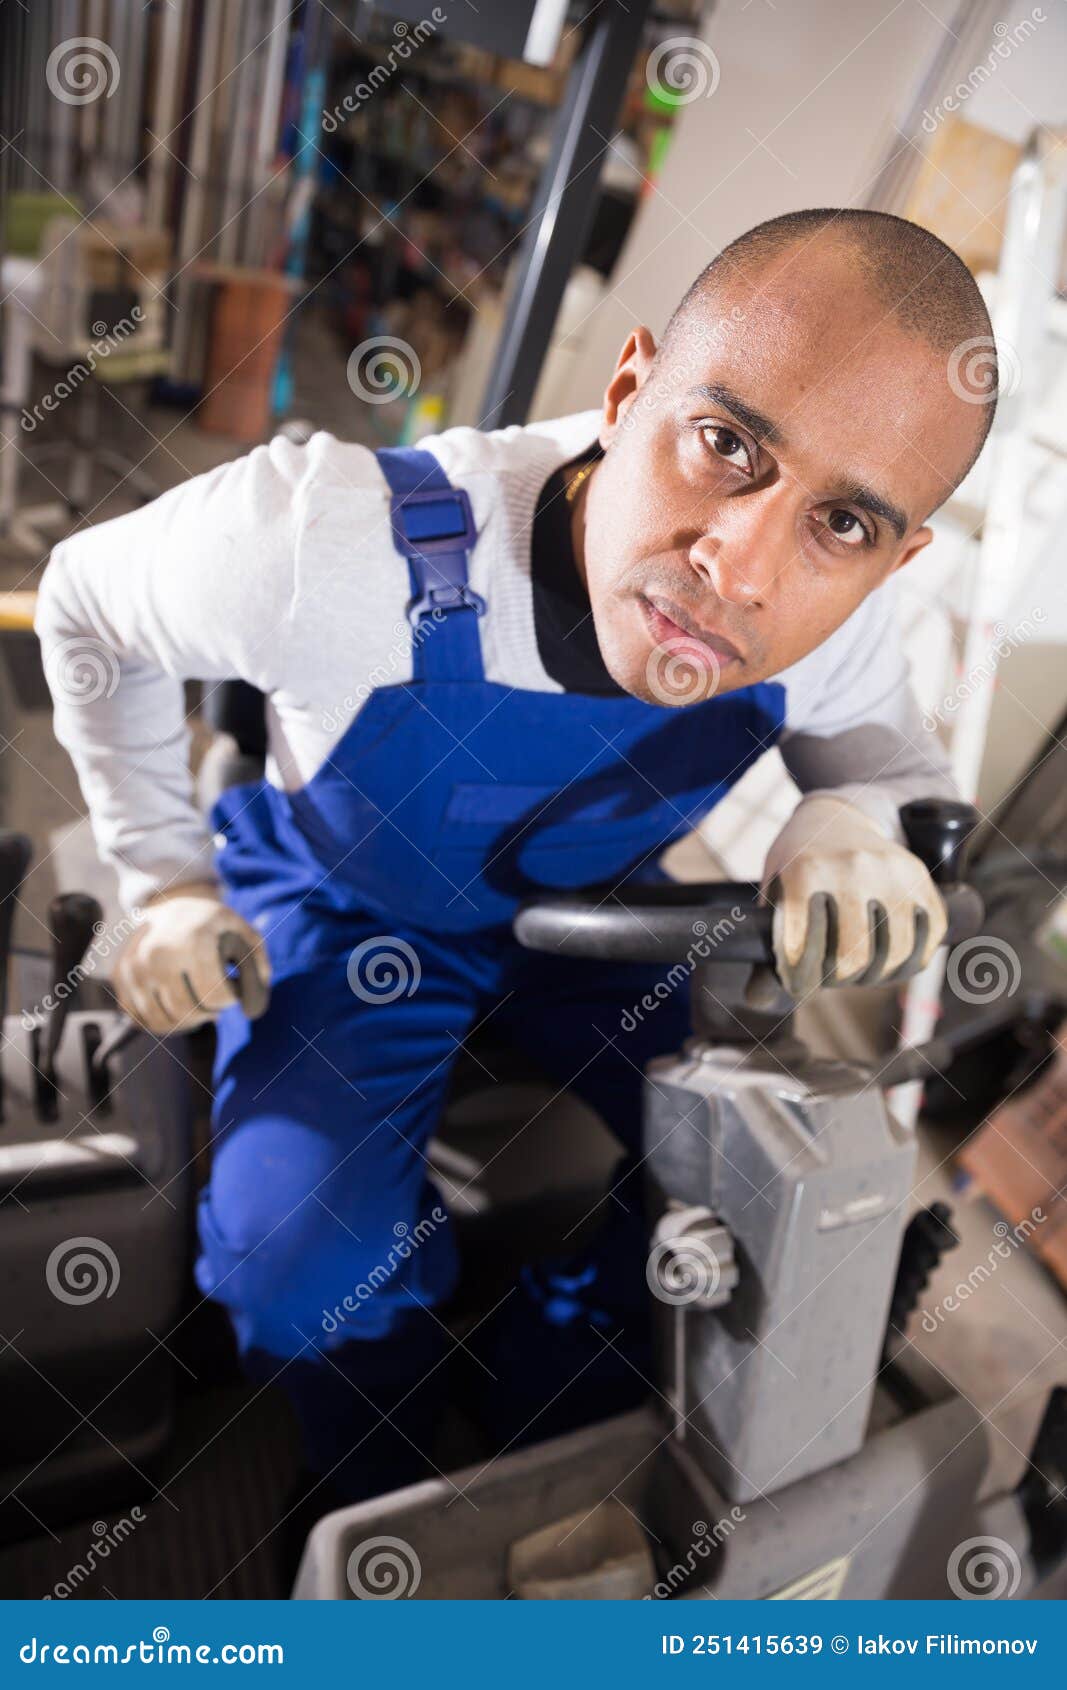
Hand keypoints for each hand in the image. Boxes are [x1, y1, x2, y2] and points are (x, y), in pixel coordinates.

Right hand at [113, 882, 269, 1032]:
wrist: (165, 905)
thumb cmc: (207, 922)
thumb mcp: (238, 928)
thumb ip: (256, 958)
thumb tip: (257, 992)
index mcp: (191, 941)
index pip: (213, 994)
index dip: (228, 1000)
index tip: (231, 992)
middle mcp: (157, 954)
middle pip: (187, 1010)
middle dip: (207, 1012)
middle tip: (213, 1003)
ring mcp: (133, 967)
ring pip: (162, 1020)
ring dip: (184, 1021)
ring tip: (196, 1005)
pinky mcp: (118, 978)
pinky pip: (140, 1018)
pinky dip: (159, 1021)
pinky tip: (174, 1008)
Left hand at [761, 795, 945, 997]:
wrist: (838, 814)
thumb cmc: (800, 861)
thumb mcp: (774, 888)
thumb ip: (770, 939)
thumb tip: (760, 999)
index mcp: (807, 870)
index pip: (803, 949)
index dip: (800, 978)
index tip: (799, 982)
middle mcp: (853, 867)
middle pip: (855, 957)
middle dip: (842, 979)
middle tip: (835, 976)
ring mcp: (892, 870)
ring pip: (898, 953)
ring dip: (879, 975)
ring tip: (863, 971)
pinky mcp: (920, 876)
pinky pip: (930, 934)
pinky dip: (913, 958)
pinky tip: (893, 960)